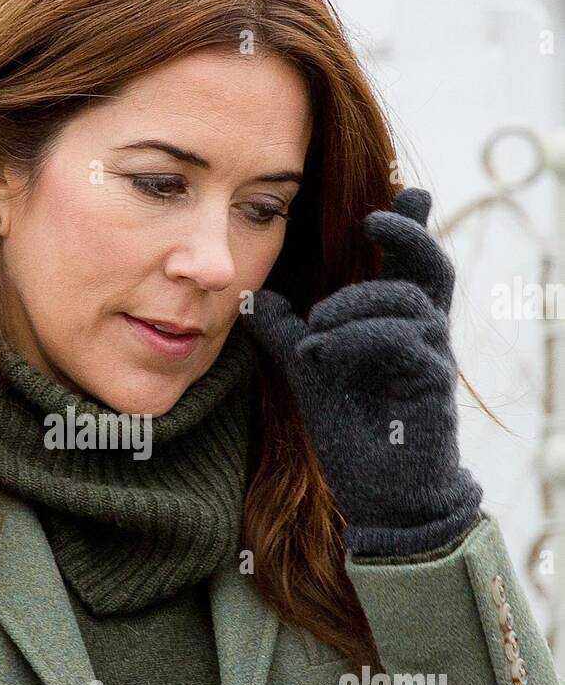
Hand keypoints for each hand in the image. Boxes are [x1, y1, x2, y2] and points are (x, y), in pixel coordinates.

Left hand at [241, 187, 482, 556]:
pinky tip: (319, 352)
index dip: (408, 224)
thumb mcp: (308, 372)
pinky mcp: (430, 385)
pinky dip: (357, 338)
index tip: (401, 189)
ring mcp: (432, 357)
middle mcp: (423, 332)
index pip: (407, 262)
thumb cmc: (353, 430)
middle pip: (430, 265)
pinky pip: (403, 340)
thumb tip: (253, 295)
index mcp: (397, 322)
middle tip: (376, 218)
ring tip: (313, 332)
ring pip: (406, 300)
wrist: (381, 494)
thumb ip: (286, 331)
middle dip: (408, 233)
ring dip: (353, 304)